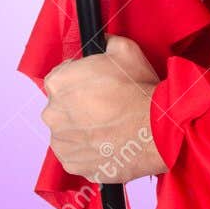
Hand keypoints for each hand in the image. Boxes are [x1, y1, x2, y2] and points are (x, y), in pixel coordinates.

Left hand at [41, 35, 165, 182]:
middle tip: (105, 107)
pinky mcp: (73, 165)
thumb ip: (106, 44)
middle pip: (61, 107)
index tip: (94, 86)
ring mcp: (62, 143)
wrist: (156, 130)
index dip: (79, 80)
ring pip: (67, 133)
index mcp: (58, 83)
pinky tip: (107, 144)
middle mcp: (53, 114)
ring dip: (82, 131)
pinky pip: (76, 156)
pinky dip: (88, 152)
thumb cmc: (139, 92)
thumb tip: (104, 43)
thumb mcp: (125, 51)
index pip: (59, 78)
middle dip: (78, 106)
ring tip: (108, 128)